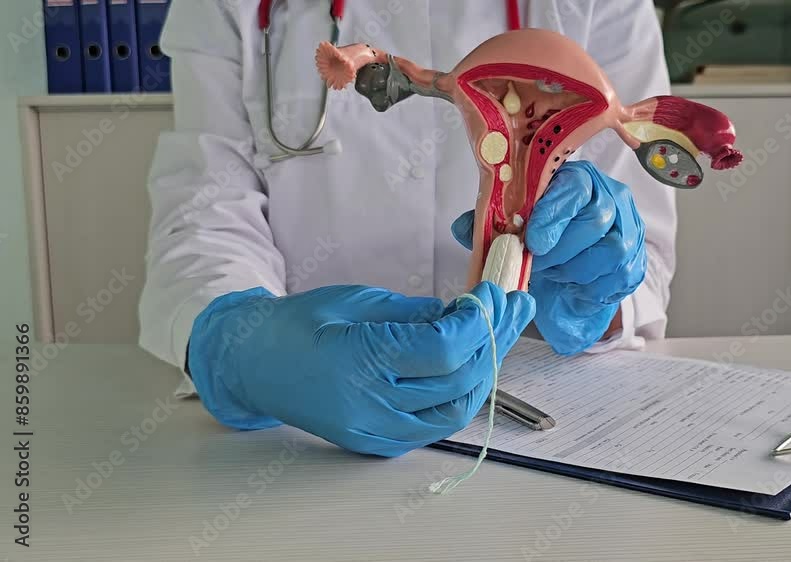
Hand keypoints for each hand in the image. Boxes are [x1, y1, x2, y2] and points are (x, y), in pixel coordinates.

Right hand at [186, 282, 534, 456]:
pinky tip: (473, 362)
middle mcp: (368, 405)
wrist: (252, 365)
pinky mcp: (378, 444)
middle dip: (492, 341)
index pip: (443, 349)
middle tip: (510, 307)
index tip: (493, 292)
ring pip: (456, 410)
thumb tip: (467, 312)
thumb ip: (415, 312)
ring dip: (485, 370)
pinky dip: (461, 394)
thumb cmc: (297, 324)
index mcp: (357, 361)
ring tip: (499, 333)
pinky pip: (437, 425)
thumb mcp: (357, 301)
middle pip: (458, 381)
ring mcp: (374, 431)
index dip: (478, 321)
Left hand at [452, 161, 644, 354]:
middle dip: (560, 249)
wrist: (566, 283)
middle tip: (537, 264)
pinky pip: (618, 278)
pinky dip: (590, 288)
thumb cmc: (540, 248)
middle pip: (596, 219)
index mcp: (578, 180)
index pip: (574, 188)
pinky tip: (574, 286)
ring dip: (574, 270)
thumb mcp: (511, 233)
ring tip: (555, 273)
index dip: (553, 214)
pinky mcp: (635, 264)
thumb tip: (464, 227)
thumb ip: (490, 227)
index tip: (532, 241)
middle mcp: (612, 198)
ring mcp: (629, 231)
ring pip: (610, 250)